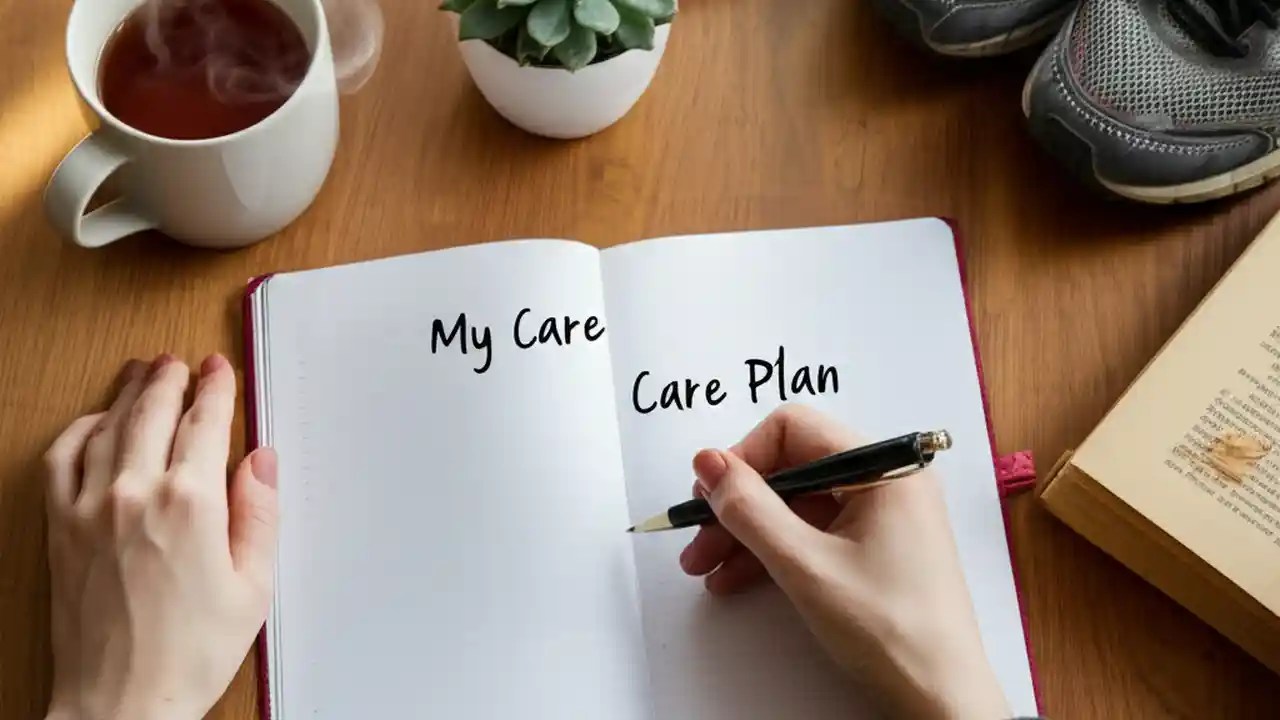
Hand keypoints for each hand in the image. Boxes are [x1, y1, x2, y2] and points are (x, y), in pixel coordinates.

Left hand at [43, 354, 278, 719]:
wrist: (122, 703)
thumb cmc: (188, 653)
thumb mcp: (253, 586)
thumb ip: (260, 514)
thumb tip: (260, 462)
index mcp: (192, 504)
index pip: (205, 422)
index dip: (216, 389)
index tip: (220, 371)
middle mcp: (136, 494)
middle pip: (153, 411)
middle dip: (170, 378)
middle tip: (181, 361)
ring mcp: (91, 508)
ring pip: (108, 426)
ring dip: (128, 392)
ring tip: (142, 373)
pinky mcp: (60, 528)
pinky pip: (62, 459)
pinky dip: (79, 430)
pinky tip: (94, 422)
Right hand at [680, 404, 1009, 719]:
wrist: (940, 698)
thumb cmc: (890, 630)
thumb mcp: (804, 565)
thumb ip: (750, 508)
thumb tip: (707, 462)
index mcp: (884, 467)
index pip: (795, 429)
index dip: (744, 457)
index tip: (709, 495)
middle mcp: (886, 480)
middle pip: (792, 468)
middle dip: (738, 504)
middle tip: (697, 538)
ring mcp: (882, 515)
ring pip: (796, 504)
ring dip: (747, 533)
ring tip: (705, 567)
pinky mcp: (876, 547)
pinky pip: (813, 532)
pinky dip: (774, 551)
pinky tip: (736, 578)